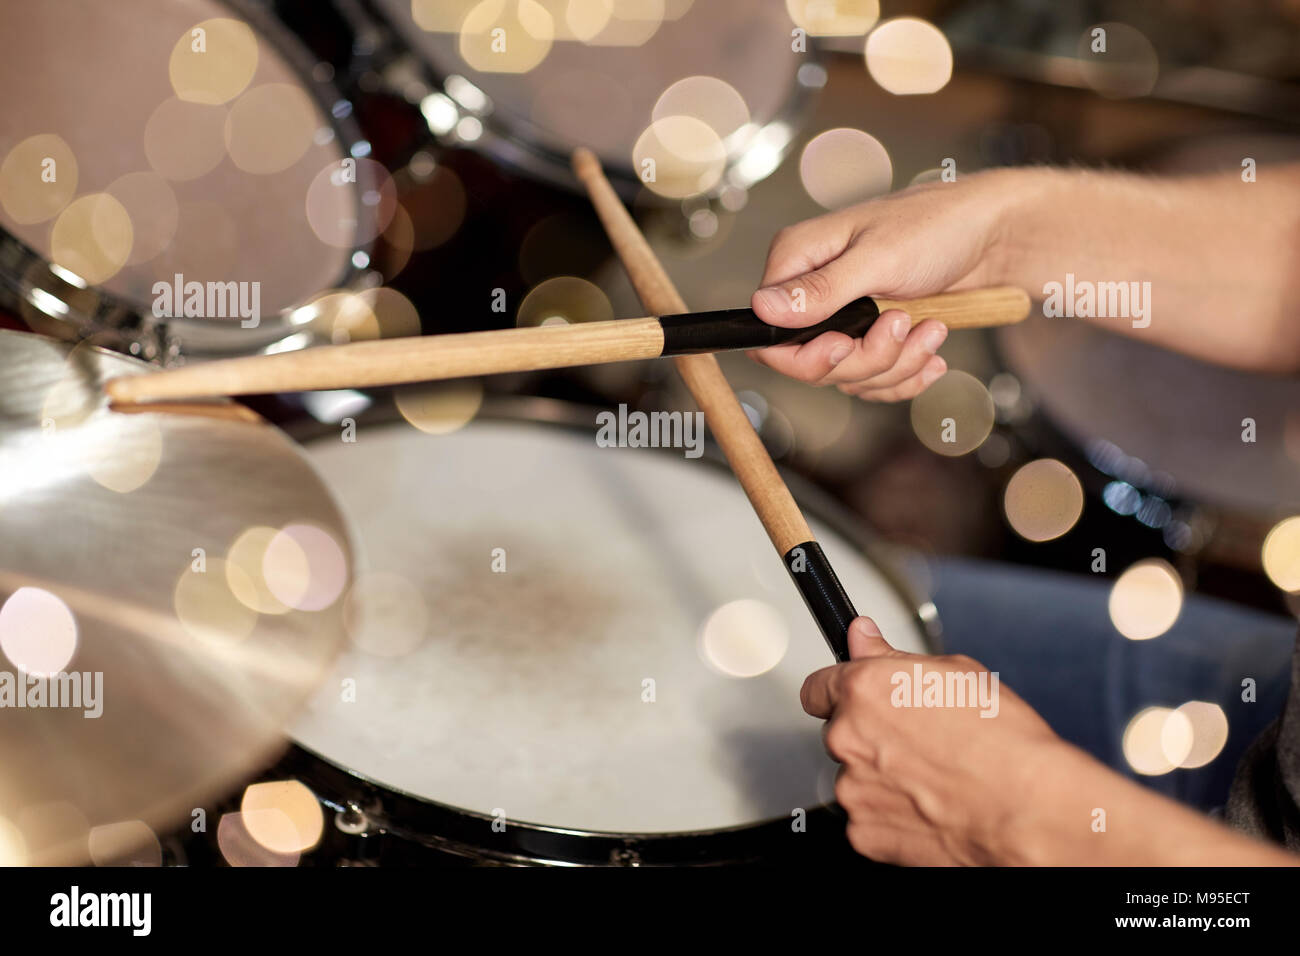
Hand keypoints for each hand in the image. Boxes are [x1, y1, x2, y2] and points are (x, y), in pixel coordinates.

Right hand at [750, 174, 1008, 400]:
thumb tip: (762, 308)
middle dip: (867, 358)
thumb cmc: (938, 226)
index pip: (771, 332)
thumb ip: (820, 289)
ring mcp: (844, 318)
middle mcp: (814, 292)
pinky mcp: (873, 336)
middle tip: (903, 323)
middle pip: (813, 363)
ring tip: (931, 328)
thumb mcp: (879, 257)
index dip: (805, 354)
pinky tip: (933, 348)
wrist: (993, 235)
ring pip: (850, 376)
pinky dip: (909, 371)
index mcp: (798, 260)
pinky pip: (877, 380)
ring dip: (898, 363)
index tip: (847, 346)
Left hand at [801, 616, 1061, 864]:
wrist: (1028, 812)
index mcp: (863, 691)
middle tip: (917, 743)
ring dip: (880, 778)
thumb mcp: (954, 672)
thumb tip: (863, 637)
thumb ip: (890, 655)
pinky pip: (867, 818)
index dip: (837, 693)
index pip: (818, 688)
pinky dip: (889, 815)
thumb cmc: (1003, 745)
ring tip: (931, 778)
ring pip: (854, 778)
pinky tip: (927, 806)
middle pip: (840, 734)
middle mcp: (848, 739)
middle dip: (868, 736)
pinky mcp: (865, 833)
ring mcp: (853, 790)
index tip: (852, 699)